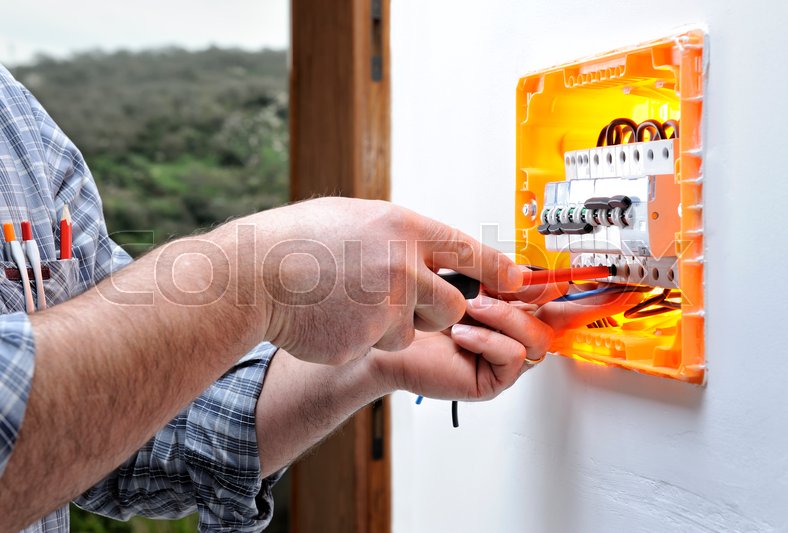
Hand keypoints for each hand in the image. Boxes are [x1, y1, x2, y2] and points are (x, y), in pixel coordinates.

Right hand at [225, 197, 521, 363]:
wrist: (255, 275)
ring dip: (395, 325)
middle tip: (397, 300)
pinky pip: (385, 345)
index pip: (469, 249)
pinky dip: (366, 338)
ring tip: (353, 303)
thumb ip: (396, 234)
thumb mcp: (354, 218)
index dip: (499, 269)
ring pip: (417, 329)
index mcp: (401, 226)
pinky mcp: (371, 337)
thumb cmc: (297, 244)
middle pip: (452, 302)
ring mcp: (389, 302)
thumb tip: (426, 244)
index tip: (523, 283)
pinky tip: (338, 319)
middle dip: (436, 311)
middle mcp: (403, 262)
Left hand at [369, 288, 644, 400]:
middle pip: (560, 320)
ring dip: (505, 318)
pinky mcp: (493, 380)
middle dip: (554, 302)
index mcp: (514, 306)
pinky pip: (512, 358)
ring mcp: (506, 359)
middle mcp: (515, 333)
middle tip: (537, 287)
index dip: (592, 293)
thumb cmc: (421, 309)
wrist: (388, 338)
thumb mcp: (465, 281)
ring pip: (537, 338)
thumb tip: (532, 274)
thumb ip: (500, 276)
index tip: (618, 283)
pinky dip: (488, 340)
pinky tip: (461, 334)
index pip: (561, 299)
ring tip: (471, 309)